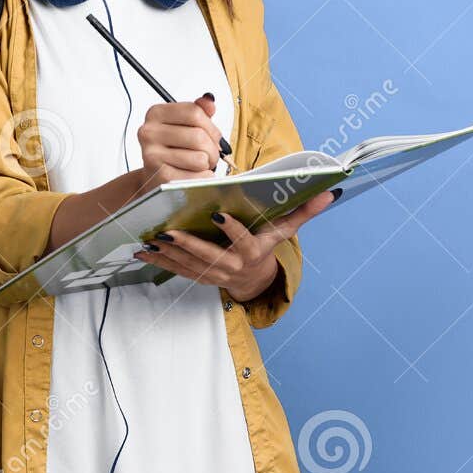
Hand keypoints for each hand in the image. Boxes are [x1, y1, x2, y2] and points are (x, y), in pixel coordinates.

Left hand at [133, 186, 341, 300]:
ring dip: (167, 254)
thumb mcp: (284, 231)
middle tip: (169, 232)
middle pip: (209, 257)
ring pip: (187, 265)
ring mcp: (213, 274)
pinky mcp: (197, 276)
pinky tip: (141, 250)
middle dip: (188, 245)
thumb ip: (304, 211)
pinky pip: (175, 270)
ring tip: (149, 239)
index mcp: (252, 251)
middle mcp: (232, 266)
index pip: (243, 240)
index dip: (232, 230)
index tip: (219, 214)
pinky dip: (158, 260)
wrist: (253, 280)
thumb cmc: (266, 246)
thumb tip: (331, 192)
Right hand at [134, 93, 222, 194]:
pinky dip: (203, 178)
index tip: (212, 135)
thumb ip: (198, 111)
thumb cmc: (173, 150)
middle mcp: (149, 133)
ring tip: (199, 165)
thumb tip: (209, 102)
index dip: (211, 126)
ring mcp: (152, 155)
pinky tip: (194, 175)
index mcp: (156, 114)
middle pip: (198, 136)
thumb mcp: (184, 125)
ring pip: (200, 158)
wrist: (156, 178)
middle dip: (213, 148)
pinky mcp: (160, 177)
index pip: (194, 112)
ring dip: (207, 164)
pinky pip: (196, 177)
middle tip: (209, 154)